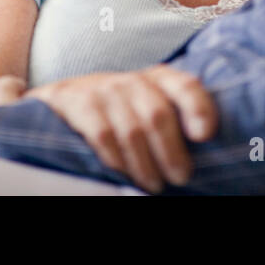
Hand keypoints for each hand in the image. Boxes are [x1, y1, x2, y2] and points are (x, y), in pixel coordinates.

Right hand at [16, 65, 216, 192]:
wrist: (59, 103)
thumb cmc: (116, 114)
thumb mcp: (144, 109)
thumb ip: (172, 121)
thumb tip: (204, 153)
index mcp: (156, 80)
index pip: (184, 85)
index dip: (198, 107)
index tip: (205, 135)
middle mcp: (130, 80)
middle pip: (158, 114)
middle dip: (172, 152)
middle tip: (179, 178)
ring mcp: (102, 89)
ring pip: (132, 130)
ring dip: (145, 164)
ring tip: (153, 185)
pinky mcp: (75, 102)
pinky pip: (102, 134)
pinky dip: (115, 159)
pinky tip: (121, 174)